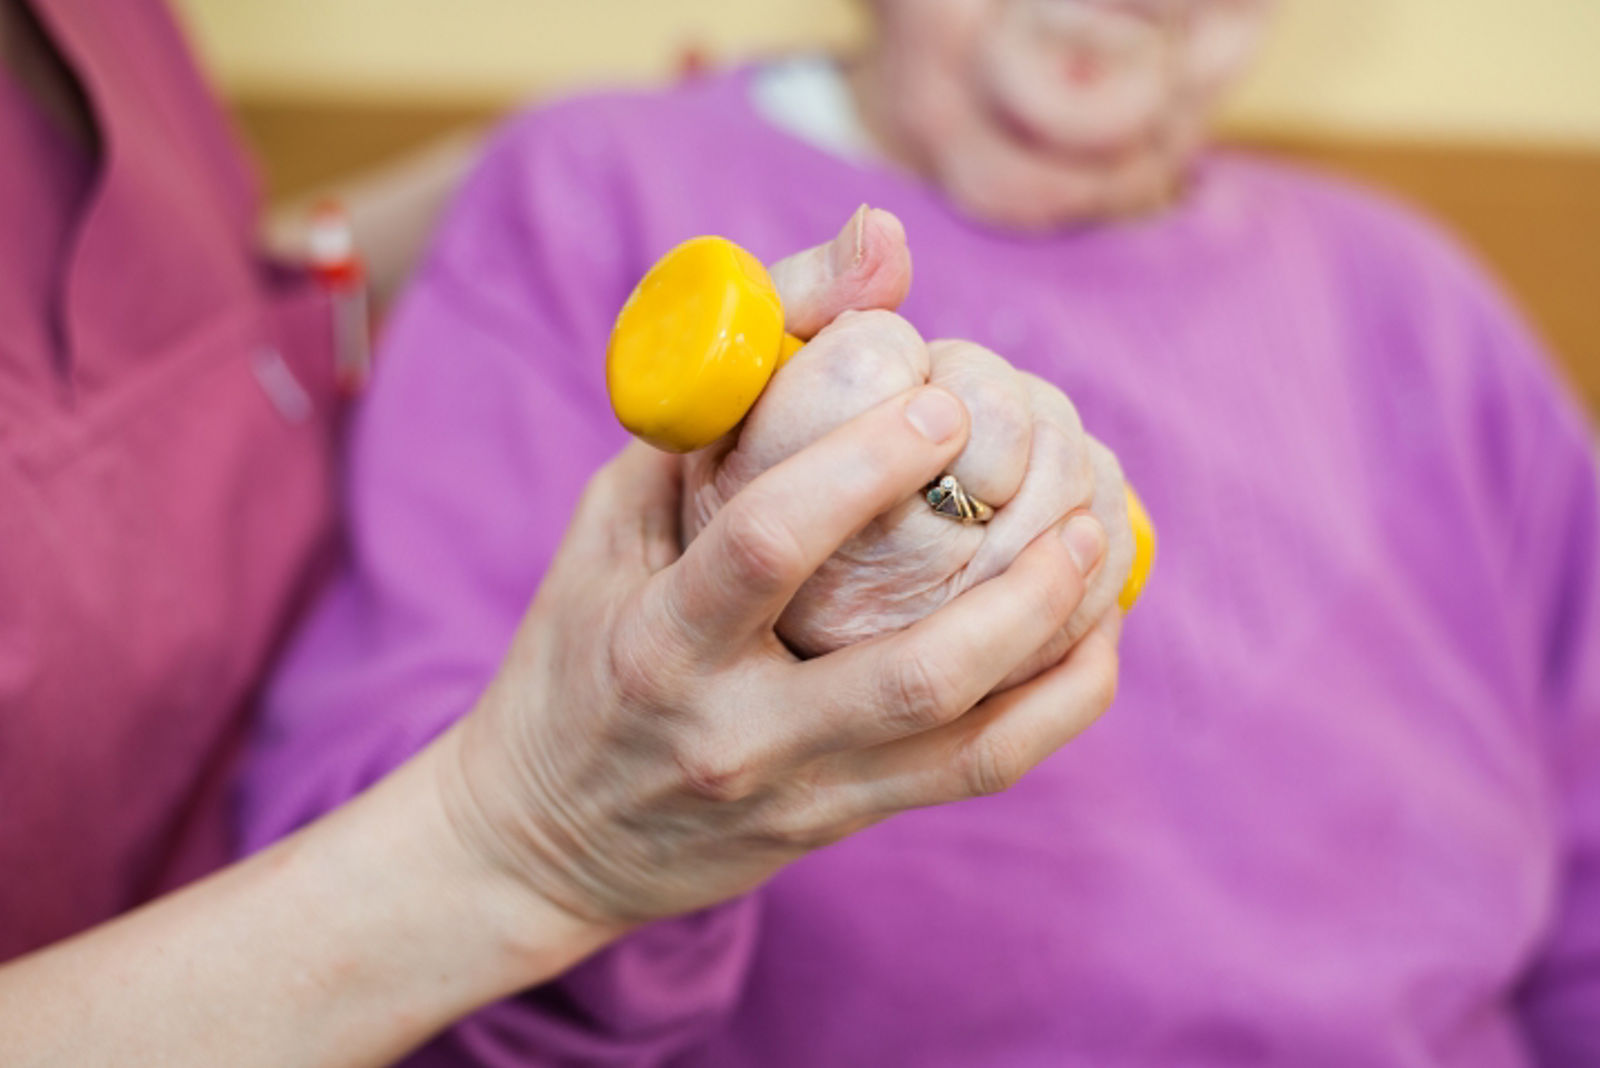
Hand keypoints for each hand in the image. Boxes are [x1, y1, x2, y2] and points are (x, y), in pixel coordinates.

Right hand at [440, 387, 1115, 929]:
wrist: (552, 837)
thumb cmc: (581, 648)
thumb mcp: (615, 517)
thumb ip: (723, 393)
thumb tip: (870, 252)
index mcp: (657, 640)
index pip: (765, 549)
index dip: (860, 468)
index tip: (941, 401)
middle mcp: (735, 730)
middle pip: (905, 669)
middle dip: (1009, 578)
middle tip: (1069, 480)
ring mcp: (801, 789)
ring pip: (963, 733)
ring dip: (1052, 634)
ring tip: (1098, 540)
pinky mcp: (844, 820)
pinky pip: (977, 772)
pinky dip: (1056, 706)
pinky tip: (1093, 637)